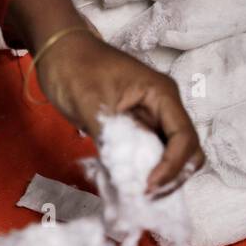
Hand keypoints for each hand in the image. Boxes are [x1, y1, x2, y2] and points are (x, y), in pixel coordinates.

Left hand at [35, 29, 203, 192]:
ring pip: (172, 156)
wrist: (58, 50)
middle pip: (187, 151)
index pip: (184, 138)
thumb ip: (110, 138)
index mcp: (162, 95)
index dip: (172, 167)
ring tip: (136, 194)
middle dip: (173, 176)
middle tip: (145, 195)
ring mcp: (153, 119)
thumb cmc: (74, 66)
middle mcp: (165, 108)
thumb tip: (123, 175)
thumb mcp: (90, 102)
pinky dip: (144, 172)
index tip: (148, 187)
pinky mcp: (138, 128)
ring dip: (160, 177)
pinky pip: (150, 155)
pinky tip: (127, 184)